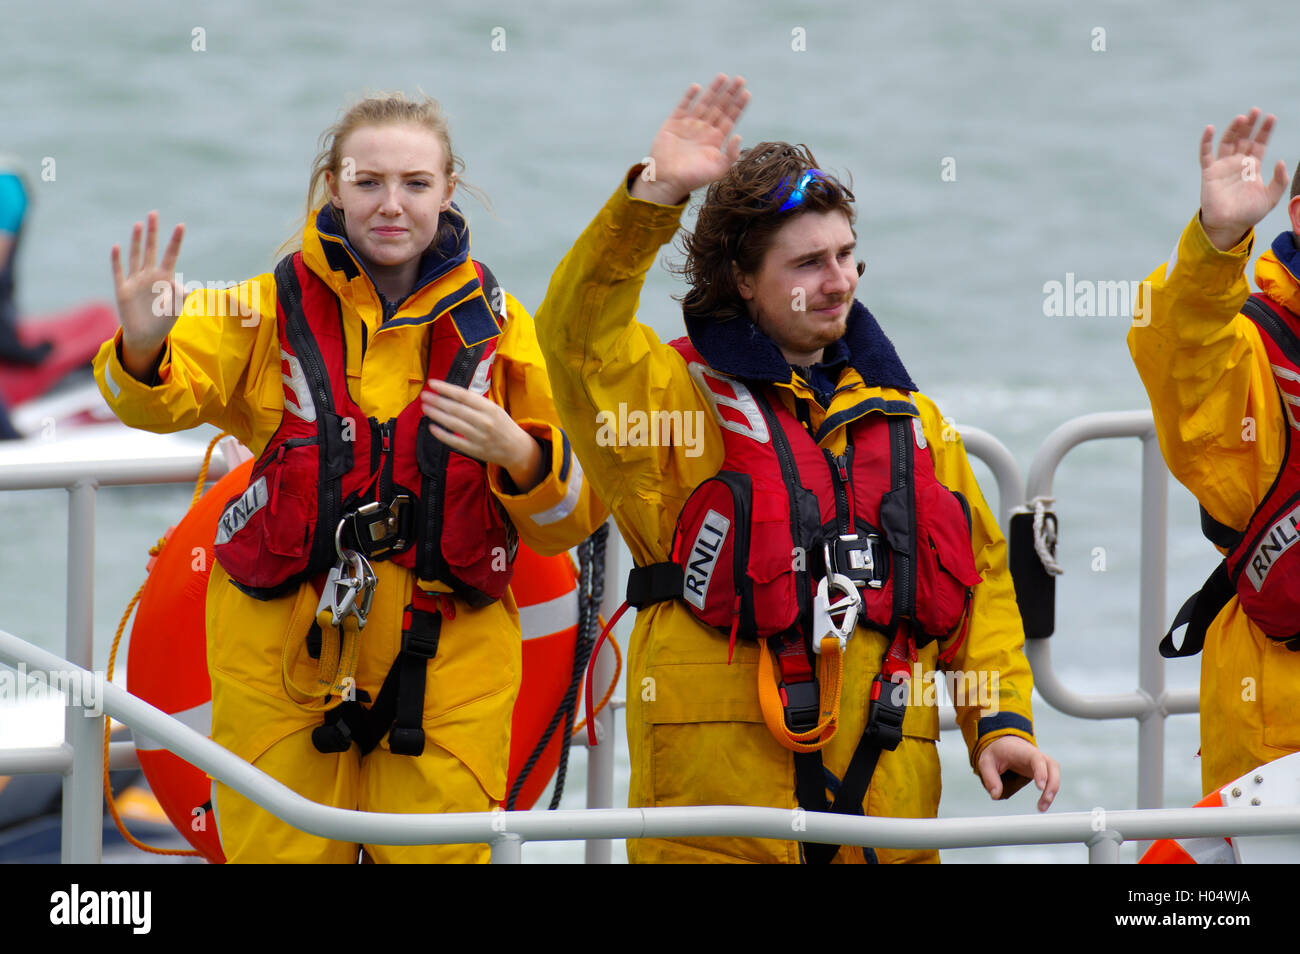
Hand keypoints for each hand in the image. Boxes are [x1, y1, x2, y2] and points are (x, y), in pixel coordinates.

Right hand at [111, 211, 185, 378]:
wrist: (145, 337)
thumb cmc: (163, 323)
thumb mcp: (175, 311)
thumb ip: (180, 298)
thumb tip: (185, 288)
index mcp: (165, 279)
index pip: (171, 255)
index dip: (175, 241)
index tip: (181, 225)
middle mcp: (150, 276)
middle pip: (152, 250)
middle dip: (153, 233)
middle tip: (154, 213)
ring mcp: (136, 281)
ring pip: (136, 256)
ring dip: (136, 241)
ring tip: (139, 225)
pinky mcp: (123, 290)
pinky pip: (119, 272)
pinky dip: (118, 260)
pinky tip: (117, 246)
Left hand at [420, 379, 543, 490]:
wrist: (517, 449)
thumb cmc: (503, 425)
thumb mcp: (494, 409)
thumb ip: (475, 403)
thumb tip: (451, 393)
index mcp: (490, 408)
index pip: (464, 395)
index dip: (446, 389)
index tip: (432, 383)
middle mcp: (485, 422)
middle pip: (456, 409)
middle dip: (438, 401)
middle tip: (424, 395)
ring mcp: (480, 437)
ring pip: (454, 424)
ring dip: (437, 415)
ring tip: (425, 408)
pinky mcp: (475, 450)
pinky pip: (455, 442)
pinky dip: (442, 435)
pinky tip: (432, 427)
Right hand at [629, 74, 750, 204]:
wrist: (667, 181)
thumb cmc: (693, 179)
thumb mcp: (718, 171)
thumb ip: (731, 155)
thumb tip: (739, 137)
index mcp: (715, 140)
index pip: (730, 118)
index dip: (738, 106)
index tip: (746, 93)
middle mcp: (704, 130)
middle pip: (720, 107)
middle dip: (730, 93)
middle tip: (740, 79)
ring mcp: (689, 125)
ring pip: (704, 103)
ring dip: (713, 90)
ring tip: (723, 77)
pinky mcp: (673, 124)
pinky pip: (683, 106)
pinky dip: (689, 97)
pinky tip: (697, 87)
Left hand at [976, 736, 1059, 811]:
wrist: (1004, 744)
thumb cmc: (997, 752)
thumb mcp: (986, 761)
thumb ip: (990, 778)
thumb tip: (996, 795)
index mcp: (1023, 751)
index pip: (1036, 758)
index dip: (1041, 772)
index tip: (1040, 787)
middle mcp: (1036, 755)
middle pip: (1052, 766)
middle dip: (1052, 783)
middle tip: (1046, 799)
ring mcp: (1041, 763)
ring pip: (1055, 774)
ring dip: (1052, 791)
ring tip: (1042, 807)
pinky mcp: (1043, 771)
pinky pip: (1051, 780)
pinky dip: (1049, 792)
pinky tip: (1042, 804)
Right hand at [1199, 108, 1288, 250]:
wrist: (1228, 226)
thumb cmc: (1249, 214)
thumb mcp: (1271, 198)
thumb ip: (1278, 181)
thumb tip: (1281, 161)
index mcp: (1252, 166)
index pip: (1259, 143)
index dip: (1265, 130)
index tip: (1271, 117)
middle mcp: (1237, 163)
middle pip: (1244, 138)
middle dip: (1250, 125)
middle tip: (1256, 110)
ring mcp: (1223, 166)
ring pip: (1227, 142)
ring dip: (1234, 129)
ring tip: (1242, 118)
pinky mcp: (1209, 173)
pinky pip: (1206, 154)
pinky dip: (1206, 141)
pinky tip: (1210, 129)